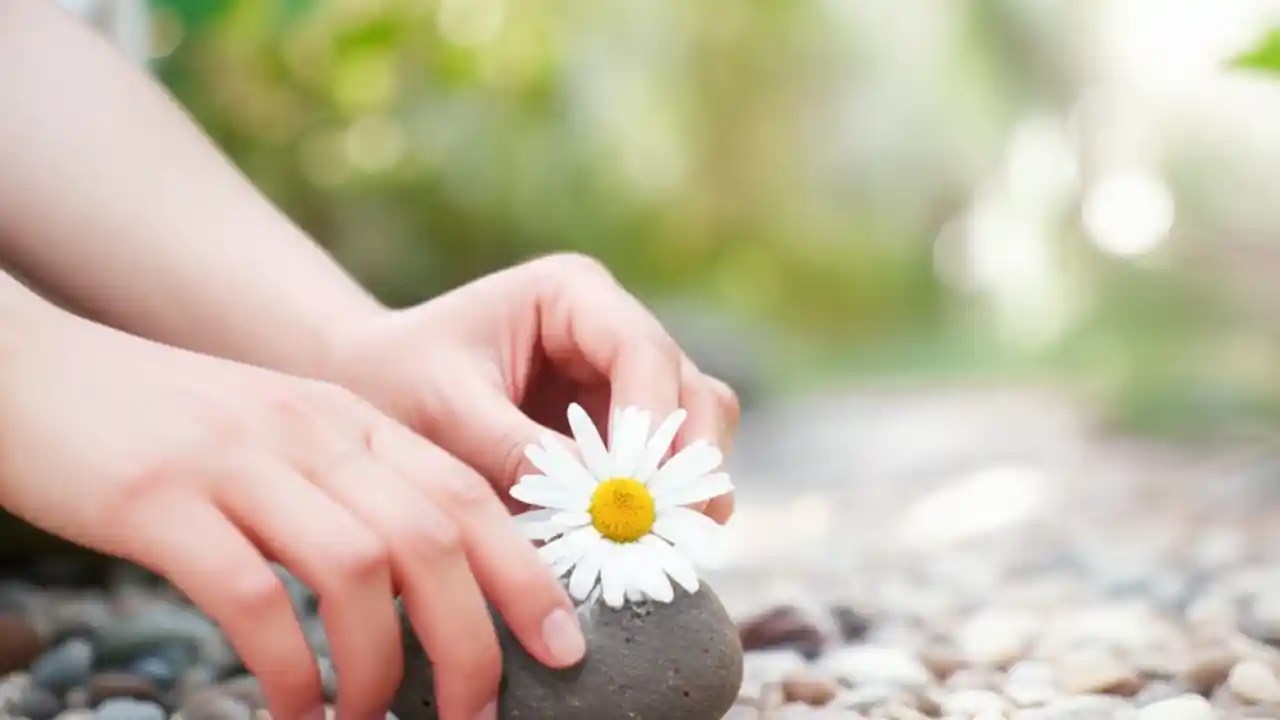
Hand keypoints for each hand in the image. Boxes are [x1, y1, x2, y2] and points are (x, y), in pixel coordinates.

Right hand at [0, 303, 582, 719]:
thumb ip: (352, 494)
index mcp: (352, 418)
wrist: (44, 371)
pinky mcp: (161, 498)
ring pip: (357, 567)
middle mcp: (312, 432)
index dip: (527, 575)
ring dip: (382, 663)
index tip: (564, 646)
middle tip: (479, 713)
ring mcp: (238, 461)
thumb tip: (423, 597)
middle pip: (432, 538)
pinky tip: (294, 710)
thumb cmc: (173, 425)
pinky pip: (249, 595)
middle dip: (474, 638)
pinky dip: (288, 666)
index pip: (469, 494)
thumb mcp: (284, 439)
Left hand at [324, 253, 740, 521]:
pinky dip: (662, 506)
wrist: (368, 394)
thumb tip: (597, 501)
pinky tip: (641, 546)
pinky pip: (667, 467)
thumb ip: (514, 449)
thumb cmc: (394, 380)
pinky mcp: (620, 432)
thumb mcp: (444, 409)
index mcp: (572, 293)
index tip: (638, 490)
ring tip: (664, 544)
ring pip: (697, 429)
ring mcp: (624, 382)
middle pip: (690, 390)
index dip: (654, 419)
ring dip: (685, 486)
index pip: (640, 349)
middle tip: (678, 527)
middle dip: (687, 460)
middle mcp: (613, 330)